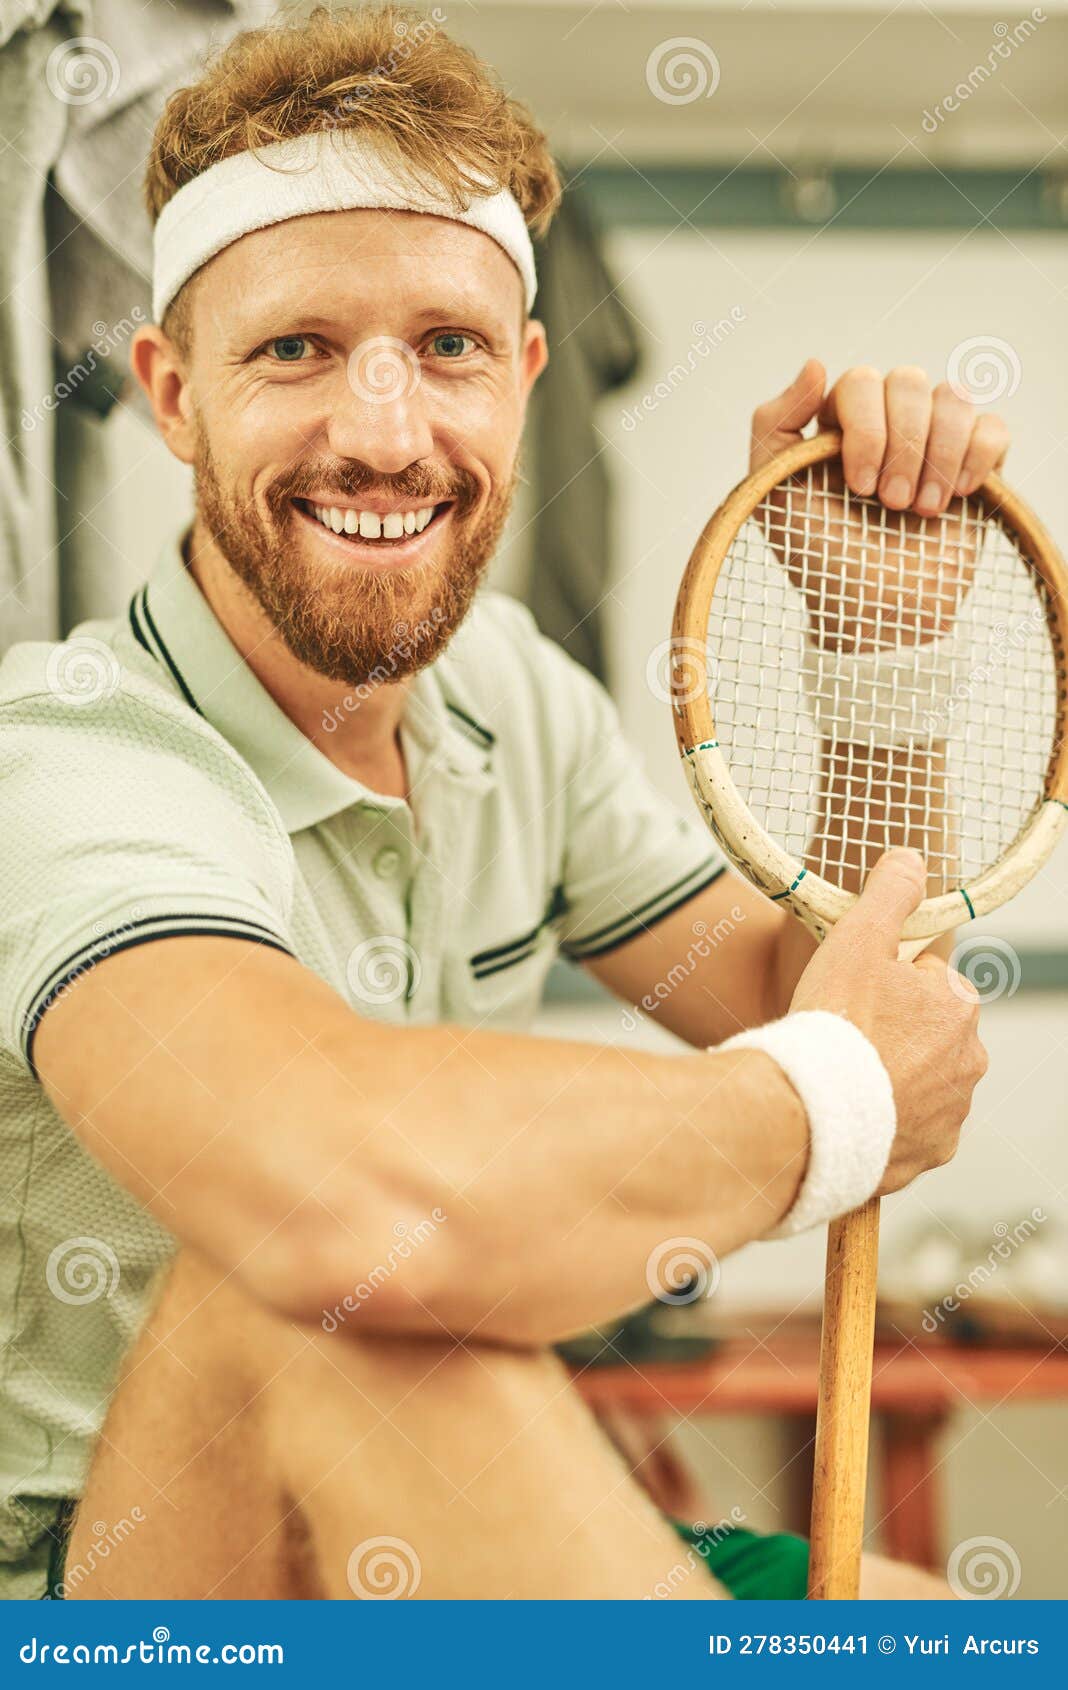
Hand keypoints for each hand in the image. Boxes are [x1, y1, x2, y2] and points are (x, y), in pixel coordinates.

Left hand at [749, 361, 1010, 651]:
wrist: (875, 615)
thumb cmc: (818, 560)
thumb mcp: (772, 495)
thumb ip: (773, 423)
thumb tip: (817, 363)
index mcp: (840, 422)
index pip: (860, 382)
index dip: (866, 429)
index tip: (858, 488)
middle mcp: (888, 422)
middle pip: (908, 381)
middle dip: (903, 447)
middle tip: (890, 504)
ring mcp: (933, 441)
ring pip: (953, 397)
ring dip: (937, 458)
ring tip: (921, 512)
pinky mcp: (975, 465)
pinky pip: (992, 426)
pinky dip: (976, 458)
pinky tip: (958, 496)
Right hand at [789, 847, 987, 1193]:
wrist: (808, 1117)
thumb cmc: (833, 1025)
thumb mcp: (857, 939)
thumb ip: (889, 894)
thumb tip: (910, 857)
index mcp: (957, 1008)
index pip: (924, 982)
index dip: (882, 983)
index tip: (849, 997)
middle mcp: (967, 1063)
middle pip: (923, 1034)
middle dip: (889, 1032)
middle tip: (840, 1035)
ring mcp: (950, 1115)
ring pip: (916, 1082)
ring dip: (887, 1077)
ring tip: (839, 1077)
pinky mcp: (927, 1156)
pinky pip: (906, 1130)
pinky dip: (883, 1122)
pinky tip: (848, 1113)